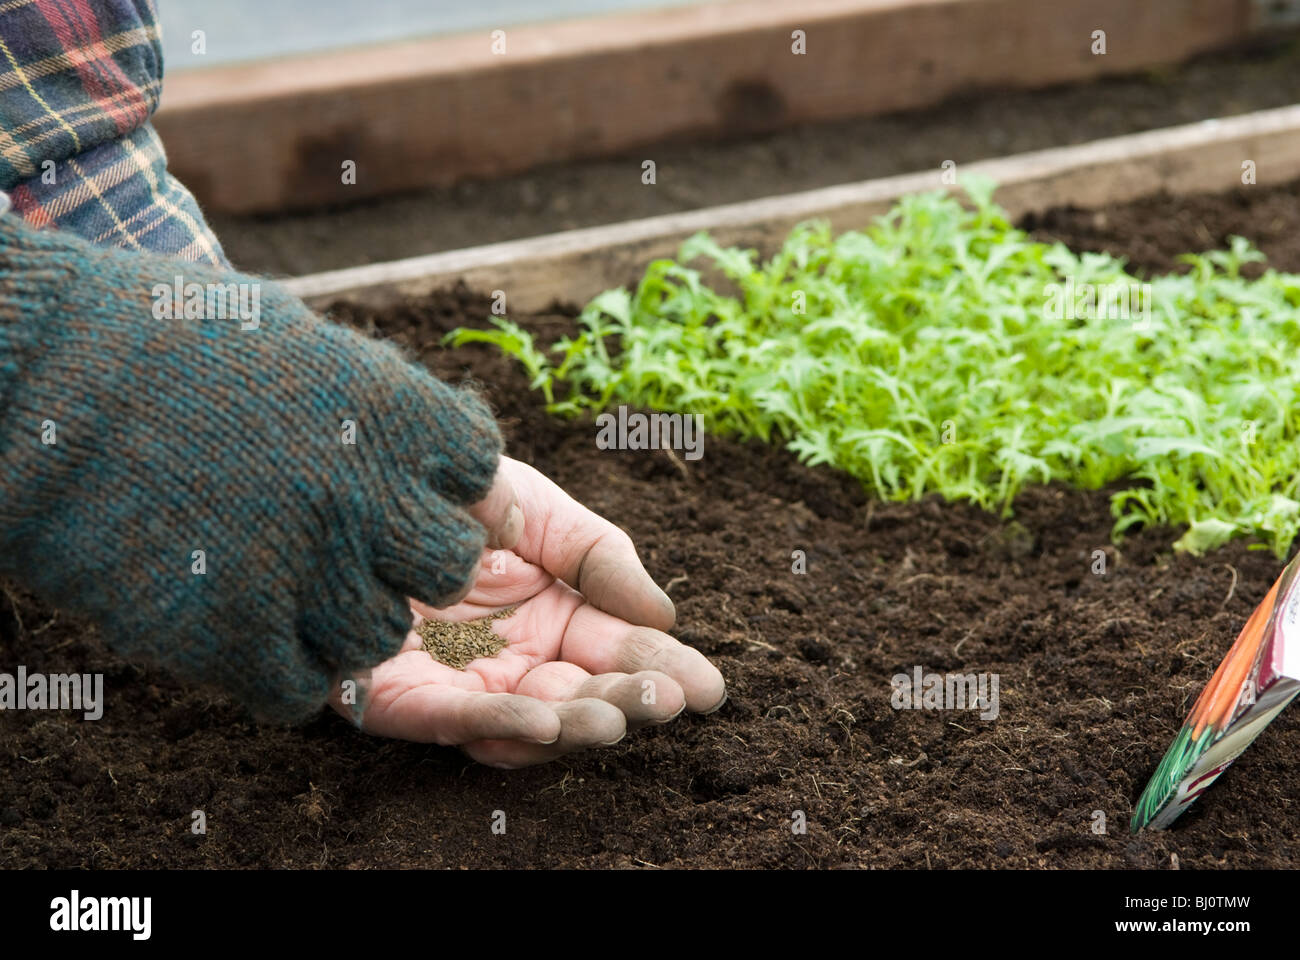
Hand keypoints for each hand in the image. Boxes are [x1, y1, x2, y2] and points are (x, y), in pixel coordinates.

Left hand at [333, 456, 725, 765]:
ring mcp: (460, 680)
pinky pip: (452, 721)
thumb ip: (600, 555)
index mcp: (551, 608)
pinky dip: (497, 728)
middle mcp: (512, 653)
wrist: (342, 472)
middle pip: (584, 690)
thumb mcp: (534, 505)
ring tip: (618, 716)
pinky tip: (542, 723)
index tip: (709, 688)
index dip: (662, 665)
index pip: (618, 644)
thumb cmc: (442, 486)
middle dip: (630, 699)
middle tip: (670, 701)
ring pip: (529, 721)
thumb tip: (665, 614)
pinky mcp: (399, 699)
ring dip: (576, 723)